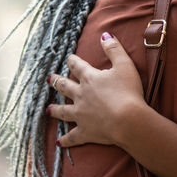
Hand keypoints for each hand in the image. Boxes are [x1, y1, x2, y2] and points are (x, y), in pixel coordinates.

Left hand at [47, 33, 146, 147]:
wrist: (127, 119)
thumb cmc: (128, 91)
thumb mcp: (124, 65)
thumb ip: (114, 49)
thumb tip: (104, 34)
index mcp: (90, 78)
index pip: (77, 66)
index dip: (73, 61)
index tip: (68, 59)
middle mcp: (81, 95)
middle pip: (65, 87)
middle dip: (57, 82)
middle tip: (49, 80)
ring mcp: (81, 115)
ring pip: (63, 111)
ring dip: (55, 109)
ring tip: (48, 109)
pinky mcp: (85, 132)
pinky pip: (72, 137)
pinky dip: (65, 140)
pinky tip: (58, 142)